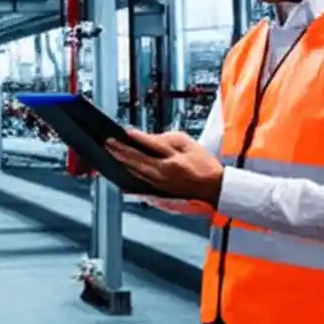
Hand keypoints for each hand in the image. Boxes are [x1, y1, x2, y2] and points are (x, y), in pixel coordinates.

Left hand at [105, 128, 223, 205]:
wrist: (214, 187)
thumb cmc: (203, 163)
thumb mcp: (189, 145)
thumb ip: (168, 140)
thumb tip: (147, 139)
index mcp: (175, 161)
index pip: (153, 146)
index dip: (139, 138)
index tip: (126, 131)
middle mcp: (165, 174)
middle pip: (139, 161)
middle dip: (122, 151)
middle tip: (108, 142)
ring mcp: (161, 184)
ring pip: (137, 173)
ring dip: (122, 162)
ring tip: (110, 153)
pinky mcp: (160, 191)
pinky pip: (141, 184)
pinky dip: (129, 180)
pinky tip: (120, 177)